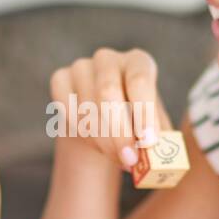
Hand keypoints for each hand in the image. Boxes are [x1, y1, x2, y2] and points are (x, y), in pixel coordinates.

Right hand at [48, 47, 172, 172]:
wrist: (104, 115)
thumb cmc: (136, 119)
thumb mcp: (154, 125)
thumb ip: (158, 138)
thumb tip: (158, 156)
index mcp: (138, 62)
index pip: (139, 81)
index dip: (143, 112)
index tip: (148, 142)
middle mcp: (108, 58)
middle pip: (108, 92)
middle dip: (119, 132)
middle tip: (129, 160)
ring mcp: (81, 66)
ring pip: (86, 108)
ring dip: (102, 141)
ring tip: (119, 158)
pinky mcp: (60, 78)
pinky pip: (67, 111)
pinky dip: (83, 135)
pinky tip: (99, 145)